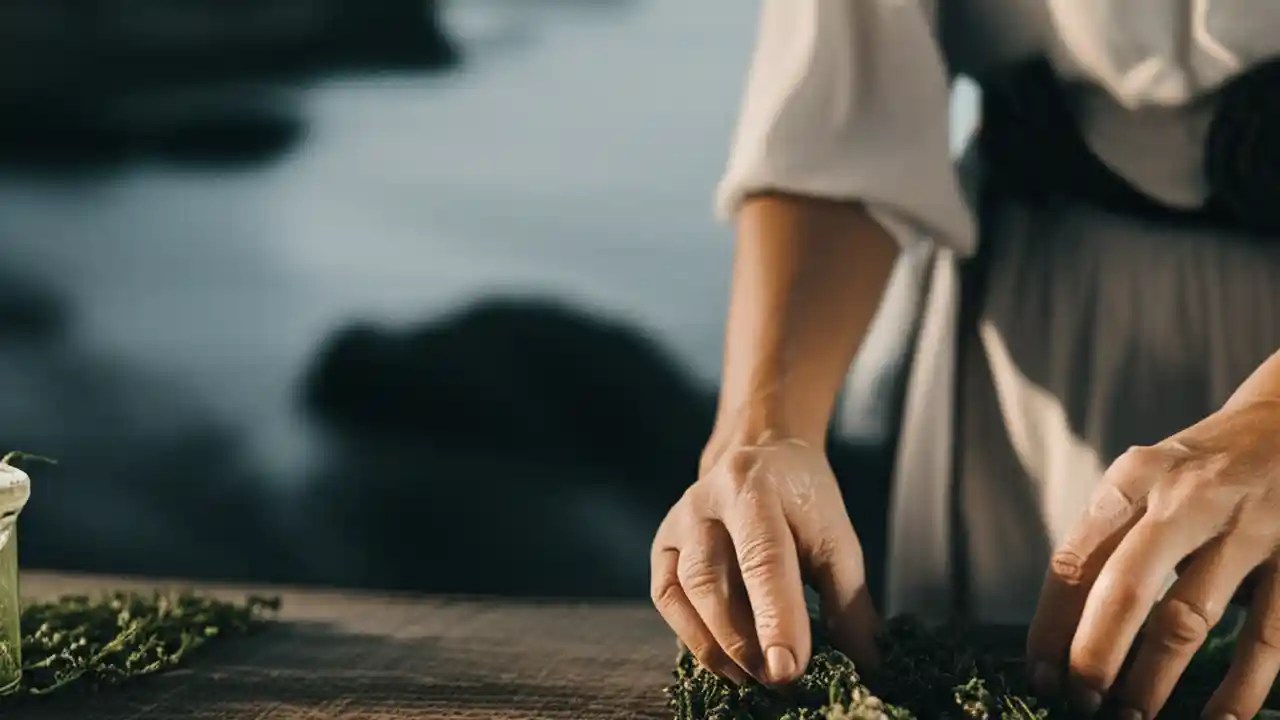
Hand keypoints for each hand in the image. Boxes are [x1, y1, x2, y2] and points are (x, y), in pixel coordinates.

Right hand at [650, 433, 879, 685]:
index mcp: (754, 487)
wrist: (761, 457)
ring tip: (753, 678)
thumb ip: (848, 601)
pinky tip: (724, 659)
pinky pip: (667, 598)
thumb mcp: (836, 540)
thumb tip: (865, 663)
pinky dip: (693, 636)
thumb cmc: (803, 503)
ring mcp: (677, 522)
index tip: (788, 669)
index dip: (775, 617)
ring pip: (683, 592)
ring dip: (717, 645)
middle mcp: (705, 501)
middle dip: (743, 640)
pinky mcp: (663, 545)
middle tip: (778, 681)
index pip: (763, 558)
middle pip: (712, 580)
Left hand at [1027, 398, 1279, 719]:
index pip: (1074, 560)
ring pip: (1188, 618)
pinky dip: (1239, 687)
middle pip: (1124, 588)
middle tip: (1080, 701)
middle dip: (1095, 654)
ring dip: (1154, 678)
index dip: (1051, 625)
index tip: (1040, 673)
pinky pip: (1265, 637)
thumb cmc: (1200, 468)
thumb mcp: (1146, 479)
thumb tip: (1062, 629)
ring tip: (1130, 718)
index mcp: (1133, 479)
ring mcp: (1247, 527)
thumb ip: (1108, 537)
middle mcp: (1185, 499)